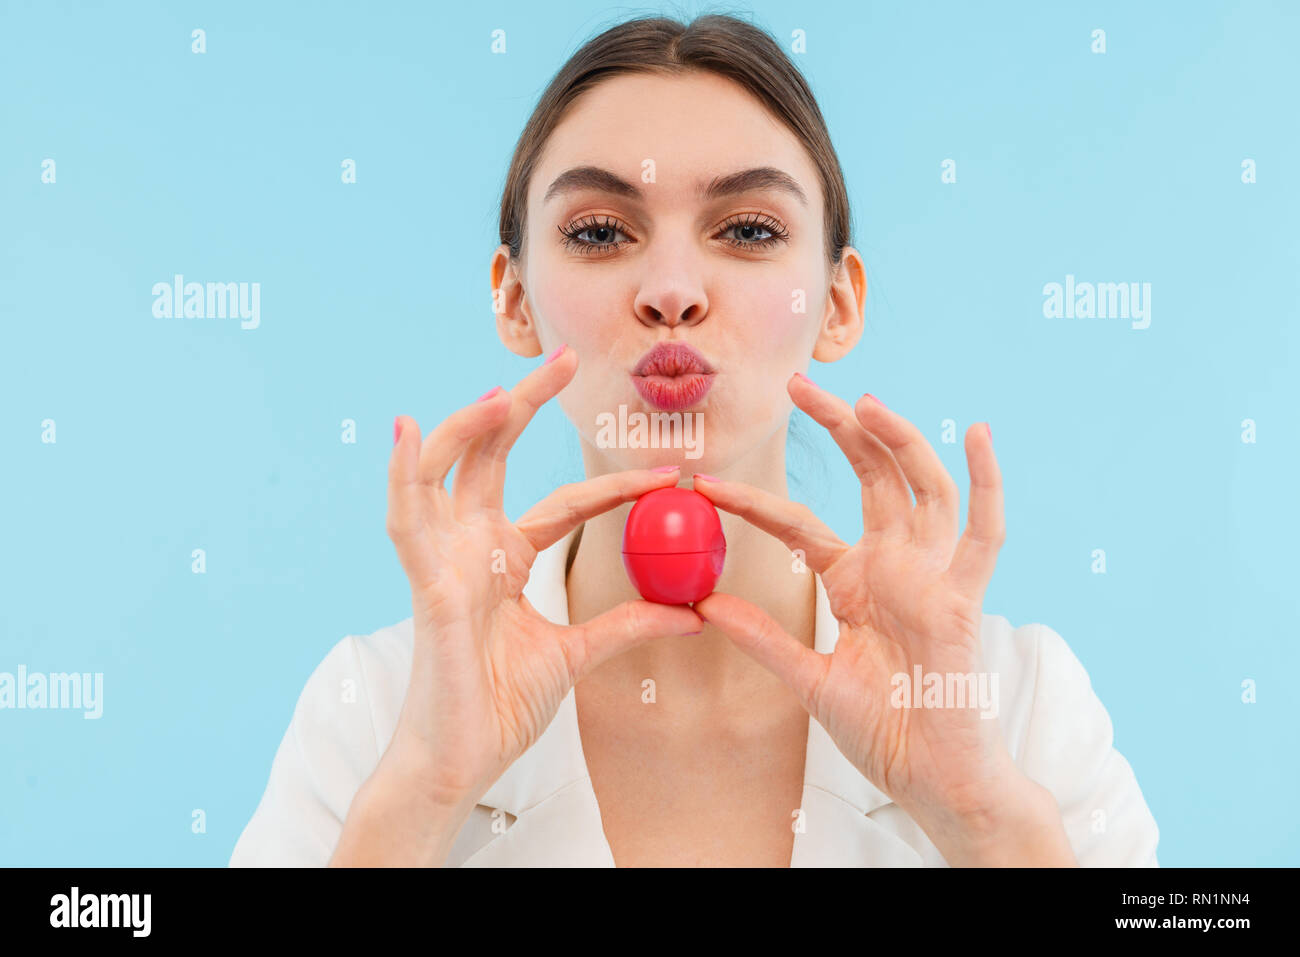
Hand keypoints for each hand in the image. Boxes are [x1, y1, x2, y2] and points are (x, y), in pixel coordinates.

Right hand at [382, 345, 703, 813]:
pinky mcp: (426, 583)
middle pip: (494, 455)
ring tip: (507, 389)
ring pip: (445, 470)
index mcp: (506, 558)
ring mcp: (444, 559)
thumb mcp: (578, 655)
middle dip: (525, 405)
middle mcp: (472, 546)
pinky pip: (406, 518)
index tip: (670, 470)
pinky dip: (402, 472)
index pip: (564, 501)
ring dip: (470, 425)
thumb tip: (694, 613)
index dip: (615, 483)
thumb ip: (628, 625)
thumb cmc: (500, 704)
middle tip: (567, 360)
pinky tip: (408, 428)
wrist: (462, 758)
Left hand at [691, 373, 1073, 863]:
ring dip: (897, 442)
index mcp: (855, 581)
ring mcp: (932, 577)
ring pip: (921, 489)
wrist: (928, 777)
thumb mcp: (808, 680)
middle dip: (839, 428)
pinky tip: (976, 434)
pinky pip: (983, 534)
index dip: (752, 502)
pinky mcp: (964, 599)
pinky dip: (986, 484)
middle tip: (798, 384)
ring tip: (865, 400)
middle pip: (869, 478)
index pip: (798, 524)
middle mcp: (894, 566)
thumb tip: (705, 606)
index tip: (704, 482)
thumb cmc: (881, 730)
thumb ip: (763, 640)